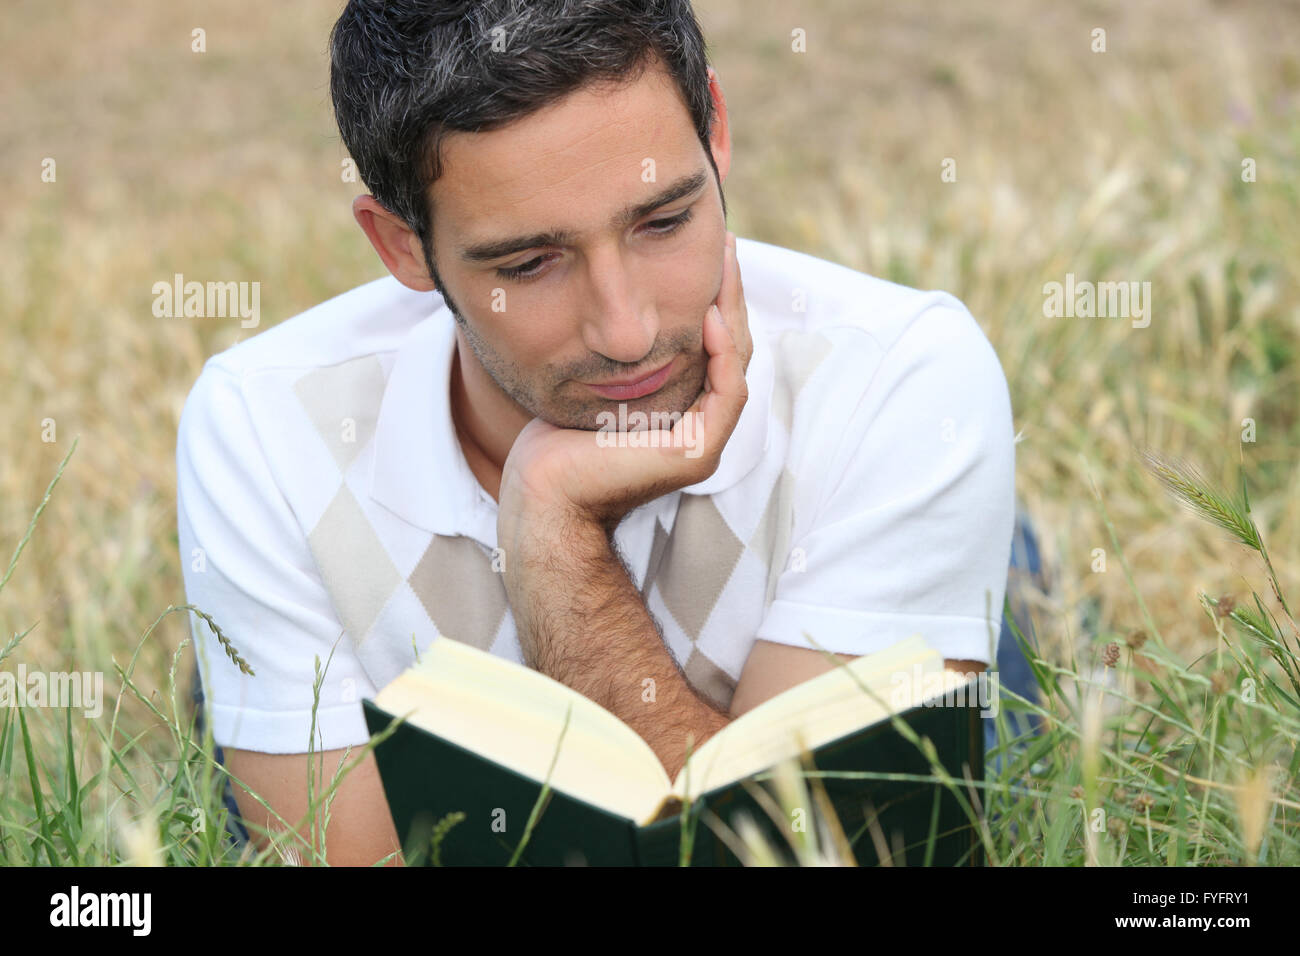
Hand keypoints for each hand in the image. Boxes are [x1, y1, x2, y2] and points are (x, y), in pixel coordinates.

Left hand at [497, 230, 751, 543]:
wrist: (542, 490)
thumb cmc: (555, 441)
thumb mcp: (591, 380)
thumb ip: (617, 352)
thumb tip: (615, 303)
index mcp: (681, 411)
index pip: (714, 346)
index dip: (716, 298)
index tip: (710, 252)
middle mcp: (700, 425)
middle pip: (733, 346)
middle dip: (732, 293)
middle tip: (728, 243)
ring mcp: (703, 441)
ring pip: (737, 364)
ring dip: (734, 311)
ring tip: (727, 264)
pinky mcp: (696, 451)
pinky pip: (728, 393)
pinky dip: (724, 353)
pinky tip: (709, 316)